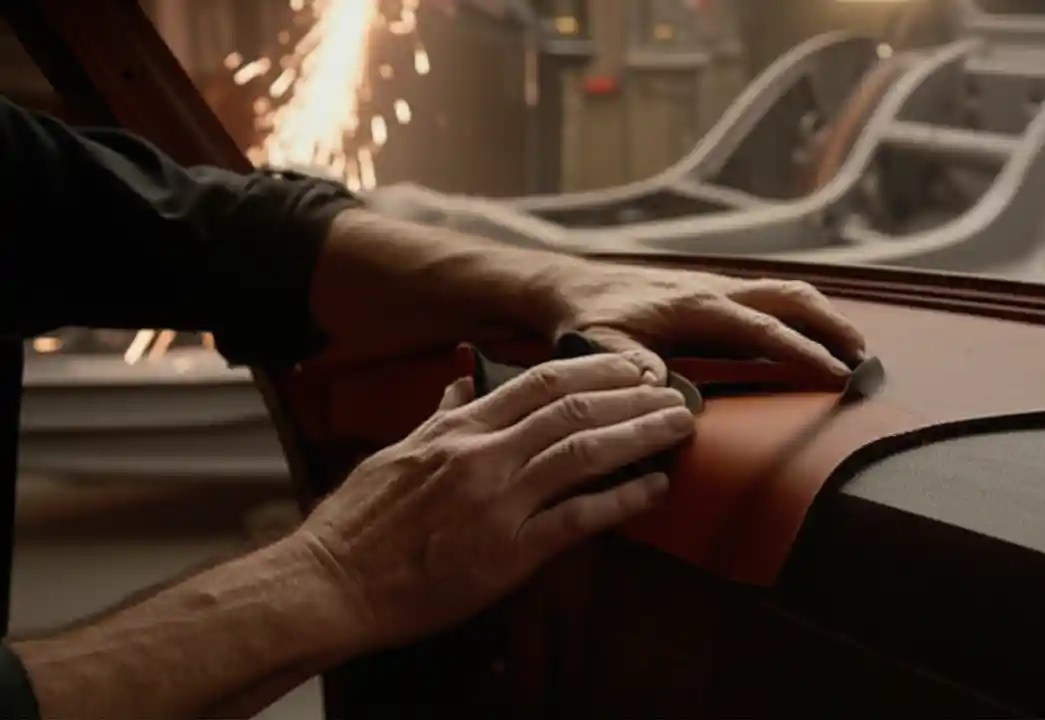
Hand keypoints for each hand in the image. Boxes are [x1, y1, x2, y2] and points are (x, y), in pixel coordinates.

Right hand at [292, 353, 693, 649]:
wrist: (330, 583)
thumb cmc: (358, 522)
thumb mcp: (397, 450)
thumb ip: (440, 416)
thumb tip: (463, 384)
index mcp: (457, 429)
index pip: (539, 382)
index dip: (594, 368)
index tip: (630, 364)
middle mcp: (482, 455)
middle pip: (573, 409)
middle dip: (630, 394)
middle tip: (672, 389)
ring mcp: (497, 502)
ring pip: (583, 452)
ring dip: (639, 435)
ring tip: (678, 424)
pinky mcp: (507, 553)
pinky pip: (577, 519)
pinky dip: (622, 500)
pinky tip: (655, 487)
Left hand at [548, 263, 864, 383]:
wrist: (571, 284)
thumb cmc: (585, 318)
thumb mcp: (597, 344)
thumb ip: (629, 364)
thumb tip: (664, 389)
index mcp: (696, 306)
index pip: (764, 329)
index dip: (803, 352)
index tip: (837, 376)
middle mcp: (714, 289)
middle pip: (790, 298)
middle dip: (831, 326)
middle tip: (863, 358)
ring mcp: (715, 287)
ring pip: (784, 292)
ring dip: (822, 316)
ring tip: (852, 348)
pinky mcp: (711, 292)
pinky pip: (766, 297)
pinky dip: (798, 313)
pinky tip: (811, 335)